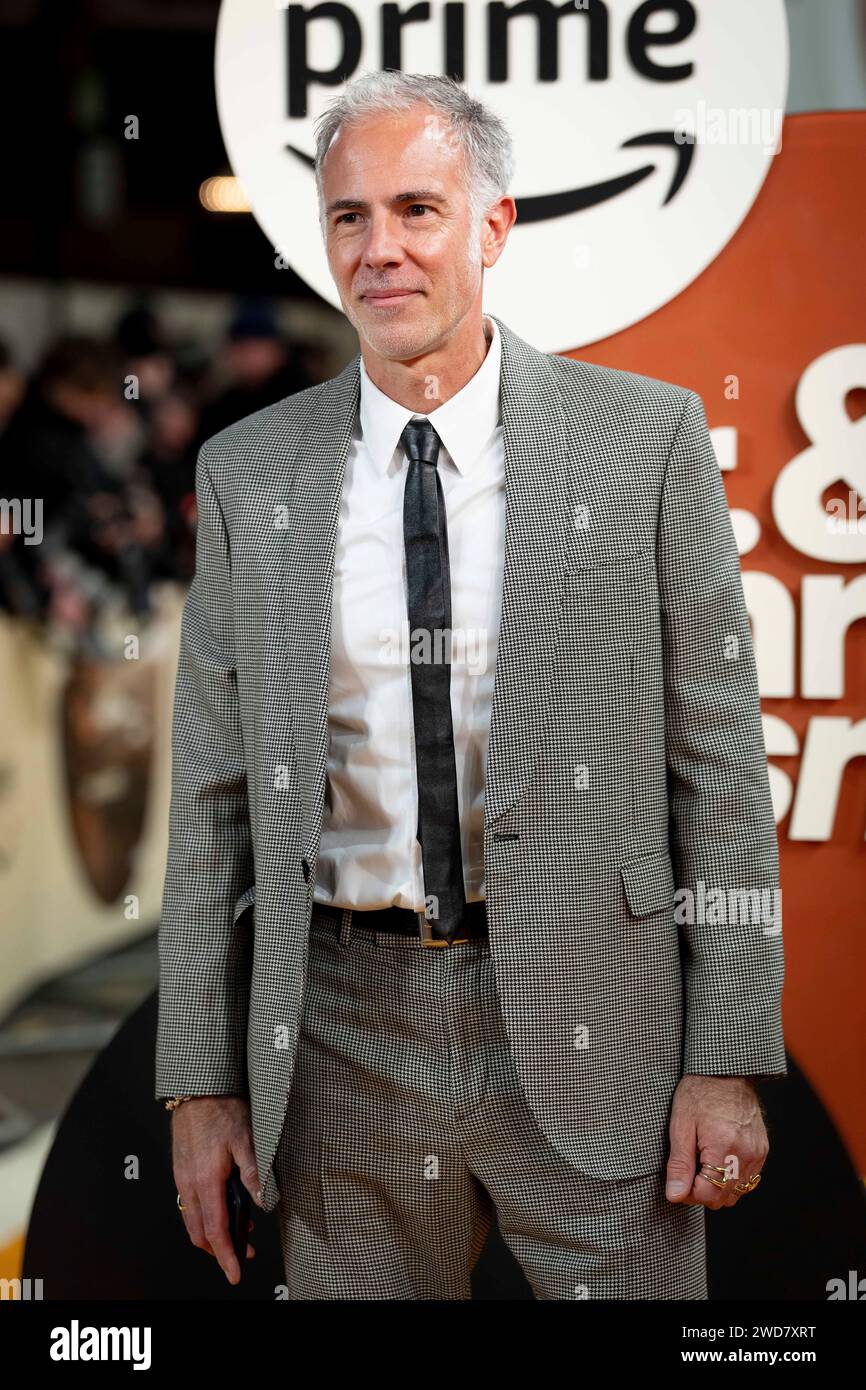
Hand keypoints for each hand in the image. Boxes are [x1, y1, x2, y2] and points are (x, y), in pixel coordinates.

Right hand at [171, 1095, 263, 1283]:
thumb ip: (254, 1172)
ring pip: (193, 1220)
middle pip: (199, 1233)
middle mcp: (189, 1183)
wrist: (197, 1089)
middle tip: (243, 1253)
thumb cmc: (221, 1108)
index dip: (226, 1256)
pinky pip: (190, 1204)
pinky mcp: (181, 1170)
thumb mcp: (246, 1139)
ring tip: (239, 1230)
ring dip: (212, 1234)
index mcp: (206, 1180)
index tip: (235, 1272)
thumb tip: (263, 1201)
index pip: (215, 1231)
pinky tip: (223, 1207)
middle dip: (219, 1250)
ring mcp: (182, 1178)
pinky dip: (205, 1216)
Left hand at [665, 1075, 767, 1208]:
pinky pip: (748, 1179)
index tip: (678, 1179)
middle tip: (687, 1171)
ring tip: (702, 1163)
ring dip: (718, 1187)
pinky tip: (718, 1159)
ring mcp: (757, 1153)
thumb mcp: (681, 1125)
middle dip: (702, 1192)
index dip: (688, 1193)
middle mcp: (746, 1154)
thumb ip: (679, 1164)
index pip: (708, 1195)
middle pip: (724, 1199)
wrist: (725, 1070)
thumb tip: (675, 1195)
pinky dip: (731, 1178)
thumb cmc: (699, 1091)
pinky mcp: (762, 1150)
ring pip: (737, 1193)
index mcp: (724, 1147)